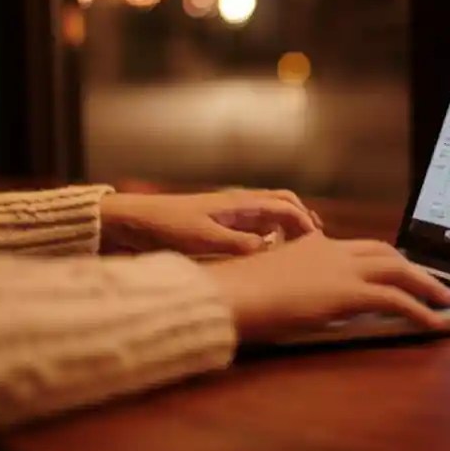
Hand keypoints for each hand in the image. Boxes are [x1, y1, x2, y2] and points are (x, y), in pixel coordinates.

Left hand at [100, 190, 322, 255]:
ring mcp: (229, 212)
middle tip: (316, 238)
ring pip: (270, 211)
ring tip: (299, 242)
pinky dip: (271, 229)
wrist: (133, 222)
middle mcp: (238, 204)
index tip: (317, 241)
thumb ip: (238, 244)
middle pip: (282, 202)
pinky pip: (255, 221)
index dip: (305, 222)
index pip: (284, 207)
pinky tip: (268, 247)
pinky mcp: (219, 222)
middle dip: (303, 216)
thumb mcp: (203, 239)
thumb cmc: (166, 227)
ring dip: (288, 222)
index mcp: (239, 203)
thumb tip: (269, 248)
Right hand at [205, 234, 449, 340]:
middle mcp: (333, 250)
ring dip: (426, 286)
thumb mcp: (271, 283)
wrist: (230, 295)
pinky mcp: (349, 291)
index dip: (383, 260)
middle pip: (386, 253)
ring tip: (445, 302)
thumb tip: (308, 303)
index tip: (397, 271)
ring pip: (398, 270)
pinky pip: (395, 300)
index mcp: (312, 245)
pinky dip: (419, 311)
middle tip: (432, 284)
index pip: (359, 248)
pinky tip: (433, 324)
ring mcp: (343, 268)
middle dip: (412, 268)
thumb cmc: (237, 295)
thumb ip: (294, 287)